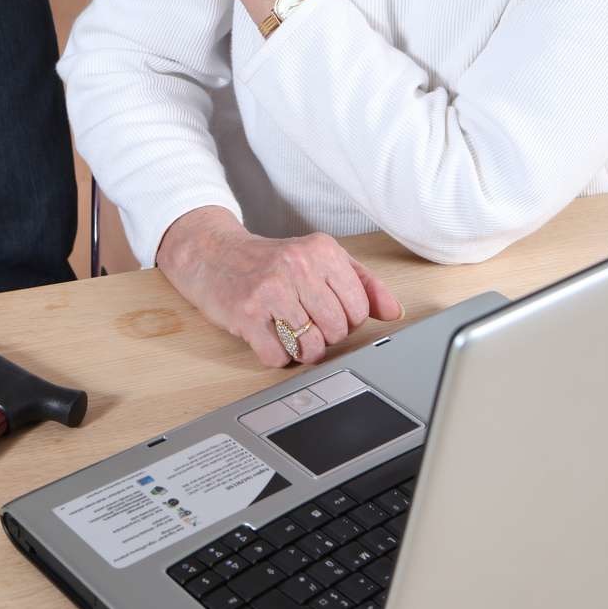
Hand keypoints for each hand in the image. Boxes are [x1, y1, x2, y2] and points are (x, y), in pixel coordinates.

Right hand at [156, 207, 403, 367]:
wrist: (214, 254)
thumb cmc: (271, 261)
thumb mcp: (319, 258)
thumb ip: (362, 282)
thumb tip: (393, 311)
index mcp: (322, 251)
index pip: (359, 309)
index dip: (346, 319)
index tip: (327, 310)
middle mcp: (298, 266)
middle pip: (338, 332)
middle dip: (324, 335)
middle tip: (304, 318)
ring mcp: (270, 290)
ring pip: (311, 349)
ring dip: (301, 349)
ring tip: (288, 328)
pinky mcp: (246, 314)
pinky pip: (278, 358)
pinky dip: (276, 355)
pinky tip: (267, 333)